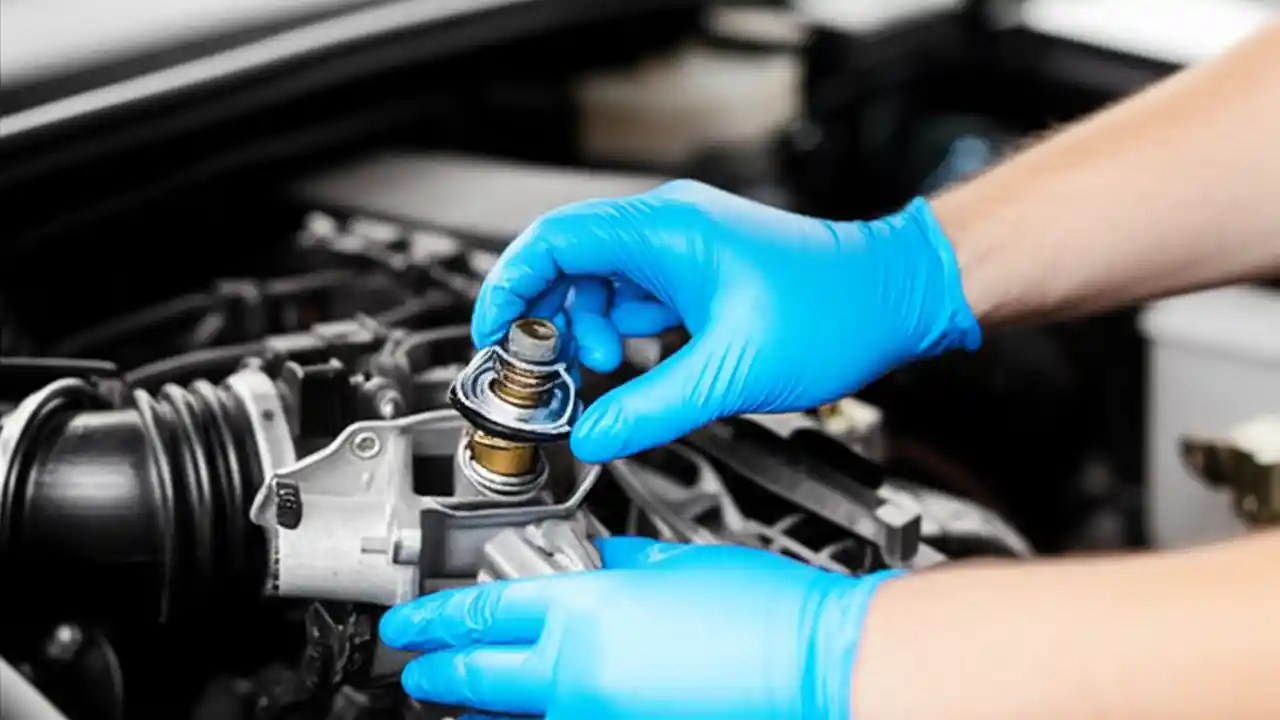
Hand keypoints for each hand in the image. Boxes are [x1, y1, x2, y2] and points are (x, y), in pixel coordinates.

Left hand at [379, 538, 902, 719]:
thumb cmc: (762, 611)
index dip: (433, 617)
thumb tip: (601, 560)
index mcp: (586, 610)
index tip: (407, 621)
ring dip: (487, 701)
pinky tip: (549, 704)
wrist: (817, 667)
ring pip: (517, 713)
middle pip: (480, 674)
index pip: (483, 612)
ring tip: (469, 695)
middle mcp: (578, 672)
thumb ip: (625, 561)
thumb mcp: (681, 562)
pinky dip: (547, 713)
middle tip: (416, 668)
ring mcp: (599, 718)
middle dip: (437, 672)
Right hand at [472, 180, 980, 462]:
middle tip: (551, 370)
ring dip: (589, 331)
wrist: (892, 297)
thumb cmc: (832, 310)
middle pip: (568, 264)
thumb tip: (592, 437)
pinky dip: (621, 331)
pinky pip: (632, 298)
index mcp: (666, 232)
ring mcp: (681, 249)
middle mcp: (666, 230)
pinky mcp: (695, 273)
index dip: (510, 286)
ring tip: (610, 371)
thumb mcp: (731, 372)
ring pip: (599, 284)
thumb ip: (650, 409)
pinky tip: (635, 363)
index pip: (554, 241)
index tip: (493, 332)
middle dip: (550, 320)